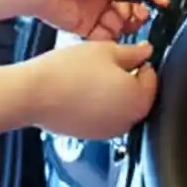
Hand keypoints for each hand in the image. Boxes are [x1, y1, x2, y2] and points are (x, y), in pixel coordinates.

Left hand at [21, 0, 169, 41]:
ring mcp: (91, 12)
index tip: (156, 2)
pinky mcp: (83, 27)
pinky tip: (114, 31)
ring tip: (126, 21)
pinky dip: (110, 36)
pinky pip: (102, 36)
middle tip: (139, 14)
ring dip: (125, 24)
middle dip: (136, 12)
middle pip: (127, 9)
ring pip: (118, 24)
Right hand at [22, 41, 157, 138]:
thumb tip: (146, 51)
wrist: (34, 95)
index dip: (141, 62)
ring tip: (90, 77)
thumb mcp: (107, 50)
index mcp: (139, 100)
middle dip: (127, 80)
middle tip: (106, 64)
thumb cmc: (67, 73)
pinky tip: (82, 91)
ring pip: (120, 107)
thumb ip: (133, 52)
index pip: (152, 78)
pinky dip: (98, 105)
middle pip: (138, 96)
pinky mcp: (92, 136)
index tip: (129, 55)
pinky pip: (104, 117)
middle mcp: (128, 121)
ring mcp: (110, 131)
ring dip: (112, 93)